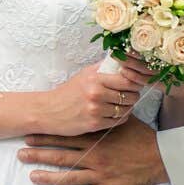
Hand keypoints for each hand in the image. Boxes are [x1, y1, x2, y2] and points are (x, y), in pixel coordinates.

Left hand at [17, 117, 168, 184]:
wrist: (162, 158)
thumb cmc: (143, 138)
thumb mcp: (123, 120)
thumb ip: (106, 112)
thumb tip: (97, 95)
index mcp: (96, 138)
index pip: (65, 136)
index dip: (46, 136)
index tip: (28, 135)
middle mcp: (95, 156)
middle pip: (61, 156)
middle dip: (39, 155)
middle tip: (20, 154)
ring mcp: (100, 174)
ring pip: (69, 176)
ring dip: (48, 177)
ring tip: (31, 176)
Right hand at [35, 57, 152, 136]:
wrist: (49, 111)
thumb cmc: (67, 92)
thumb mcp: (84, 75)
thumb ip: (103, 68)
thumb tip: (121, 60)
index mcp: (95, 79)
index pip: (127, 80)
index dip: (134, 83)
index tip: (133, 84)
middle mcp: (96, 94)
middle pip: (130, 96)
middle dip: (132, 96)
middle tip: (129, 96)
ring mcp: (96, 110)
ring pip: (125, 110)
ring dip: (127, 108)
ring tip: (121, 105)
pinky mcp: (95, 124)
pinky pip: (118, 121)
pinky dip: (119, 118)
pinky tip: (114, 114)